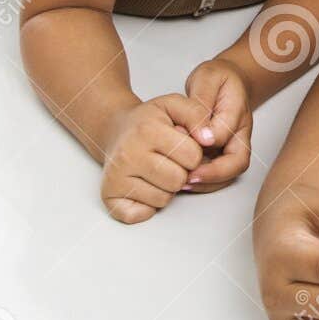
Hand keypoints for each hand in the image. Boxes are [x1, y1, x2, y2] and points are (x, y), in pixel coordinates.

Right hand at [99, 96, 205, 223]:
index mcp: (147, 130)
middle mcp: (128, 154)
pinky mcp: (109, 196)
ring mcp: (116, 177)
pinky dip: (147, 204)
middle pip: (179, 180)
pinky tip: (143, 185)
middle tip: (167, 159)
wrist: (116, 130)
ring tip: (155, 170)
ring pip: (163, 199)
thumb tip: (209, 139)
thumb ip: (197, 114)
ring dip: (165, 188)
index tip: (180, 146)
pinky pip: (143, 214)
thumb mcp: (174, 105)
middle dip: (180, 172)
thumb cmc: (148, 121)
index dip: (193, 154)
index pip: (192, 157)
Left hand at [181, 58, 253, 192]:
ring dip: (208, 182)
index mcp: (238, 114)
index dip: (206, 144)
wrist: (225, 80)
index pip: (226, 135)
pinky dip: (203, 181)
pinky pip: (218, 174)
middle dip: (213, 175)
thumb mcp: (207, 79)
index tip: (183, 145)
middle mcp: (240, 134)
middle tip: (187, 178)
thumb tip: (203, 134)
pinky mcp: (223, 154)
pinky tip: (183, 179)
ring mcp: (233, 146)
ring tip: (182, 183)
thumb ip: (202, 103)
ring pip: (229, 174)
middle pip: (237, 163)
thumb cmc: (216, 78)